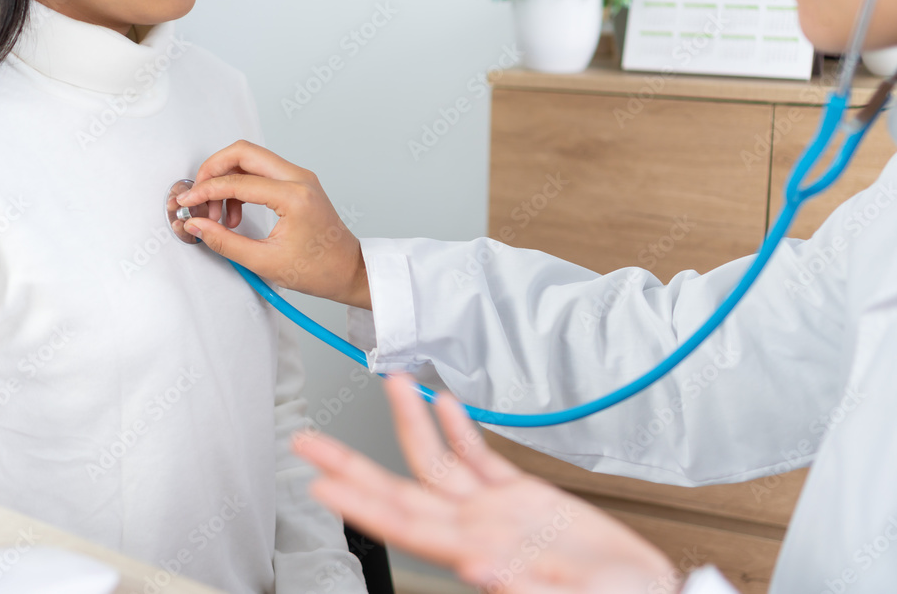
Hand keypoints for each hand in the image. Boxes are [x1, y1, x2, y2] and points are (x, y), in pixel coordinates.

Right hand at [176, 141, 371, 309]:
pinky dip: (241, 186)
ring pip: (251, 159)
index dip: (206, 191)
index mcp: (294, 197)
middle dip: (213, 170)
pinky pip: (261, 172)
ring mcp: (300, 178)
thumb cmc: (319, 269)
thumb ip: (225, 242)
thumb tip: (197, 226)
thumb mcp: (265, 262)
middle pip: (243, 152)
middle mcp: (299, 179)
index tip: (189, 203)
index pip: (238, 181)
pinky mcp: (298, 183)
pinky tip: (235, 215)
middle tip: (199, 195)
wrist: (348, 270)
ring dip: (227, 180)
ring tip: (220, 217)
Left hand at [293, 375, 680, 593]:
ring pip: (436, 464)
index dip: (361, 504)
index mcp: (479, 553)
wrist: (647, 593)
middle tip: (308, 442)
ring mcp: (495, 511)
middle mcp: (476, 529)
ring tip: (390, 384)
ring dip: (409, 425)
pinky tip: (444, 404)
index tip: (323, 484)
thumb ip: (529, 590)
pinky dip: (461, 431)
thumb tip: (480, 573)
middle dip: (351, 466)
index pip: (404, 526)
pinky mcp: (522, 496)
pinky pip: (480, 458)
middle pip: (400, 491)